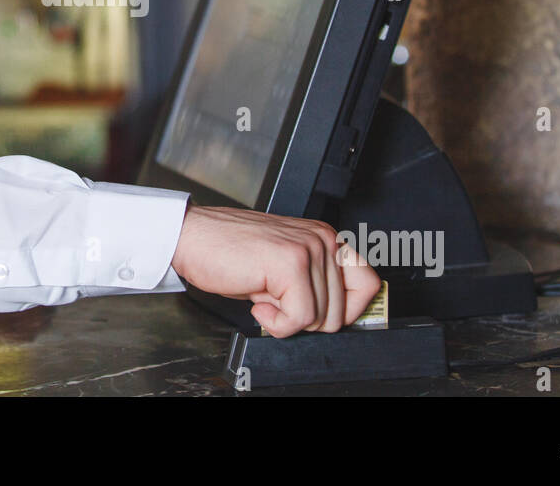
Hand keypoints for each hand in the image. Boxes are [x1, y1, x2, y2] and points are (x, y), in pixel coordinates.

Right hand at [170, 205, 379, 337]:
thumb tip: (337, 316)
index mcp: (324, 238)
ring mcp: (309, 250)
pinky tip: (258, 303)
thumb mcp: (282, 266)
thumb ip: (313, 283)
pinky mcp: (291, 265)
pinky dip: (276, 323)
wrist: (192, 237)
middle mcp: (322, 240)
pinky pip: (299, 319)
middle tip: (276, 302)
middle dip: (306, 319)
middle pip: (341, 312)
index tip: (322, 318)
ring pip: (320, 318)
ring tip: (263, 297)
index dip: (348, 312)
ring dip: (287, 320)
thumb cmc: (229, 251)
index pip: (368, 284)